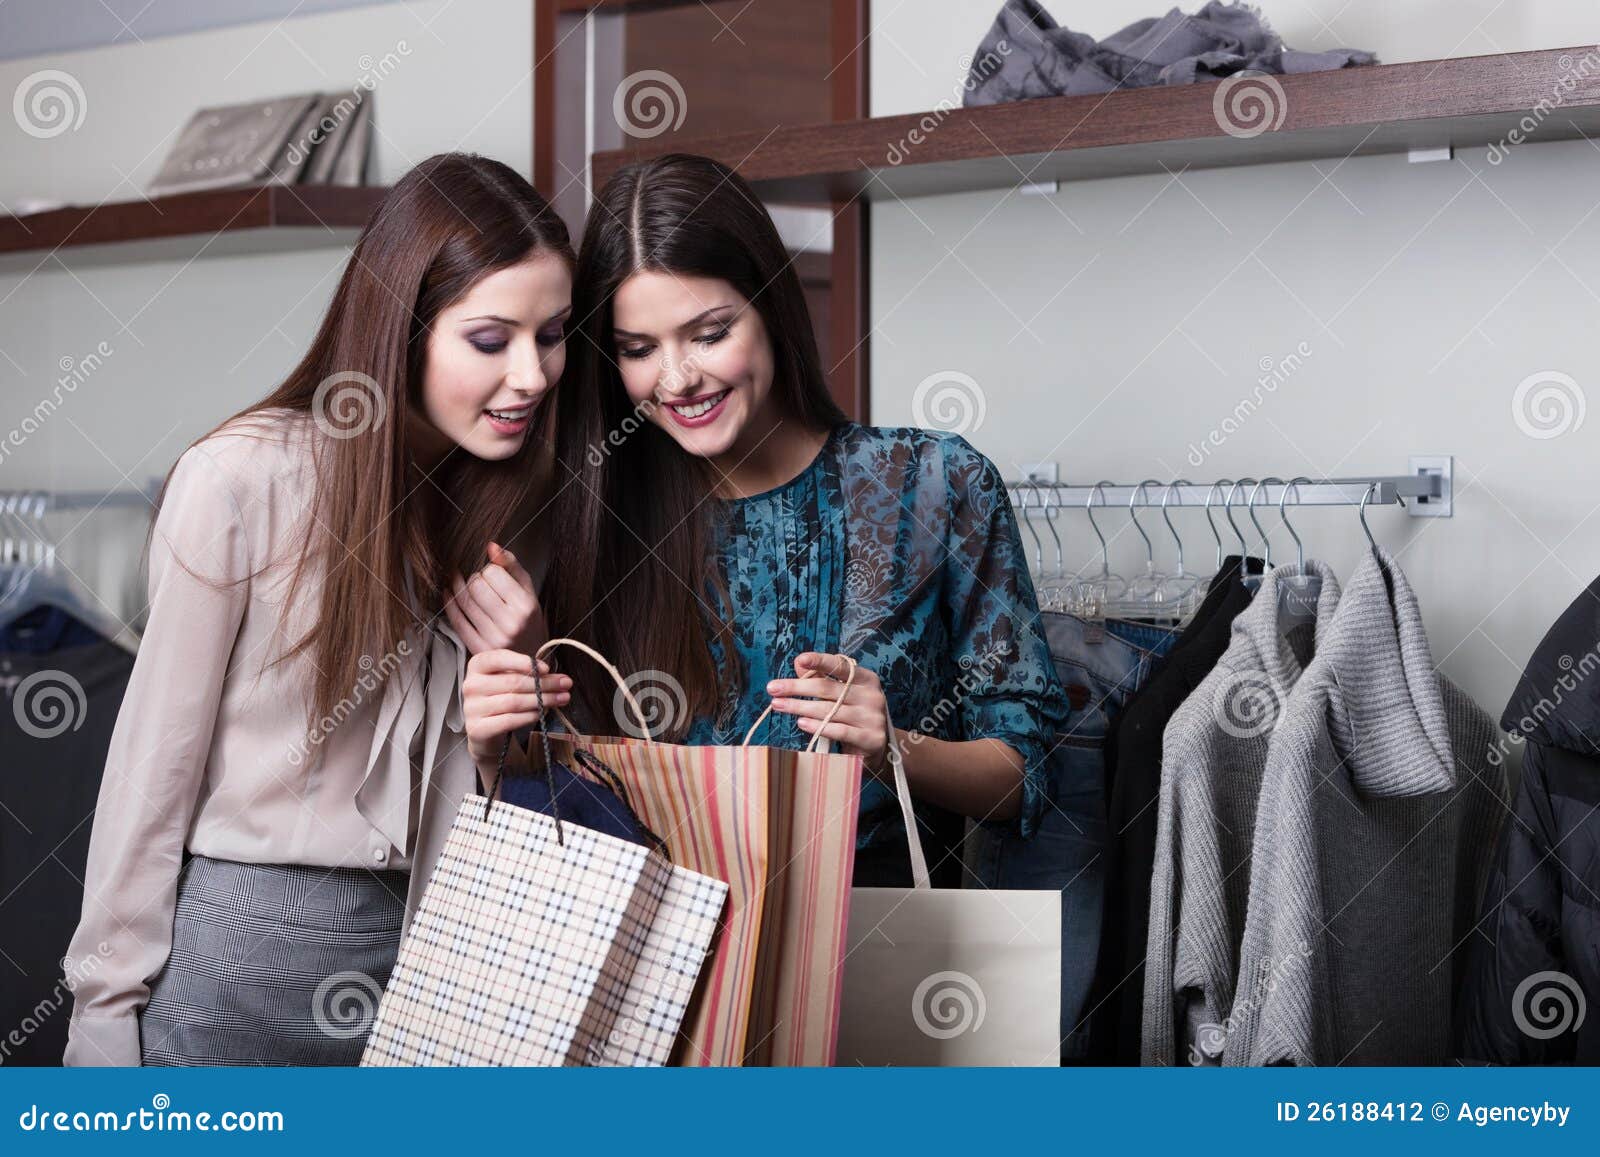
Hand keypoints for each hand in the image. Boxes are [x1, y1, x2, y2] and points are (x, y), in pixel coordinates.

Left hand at [445, 542, 543, 655]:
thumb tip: (491, 545)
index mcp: (526, 606)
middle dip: (473, 578)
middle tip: (478, 582)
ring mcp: (493, 637)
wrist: (529, 660)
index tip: (490, 574)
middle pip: (476, 585)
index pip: (493, 573)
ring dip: (458, 587)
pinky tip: (448, 594)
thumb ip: (512, 566)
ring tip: (460, 583)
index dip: (488, 569)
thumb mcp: (529, 592)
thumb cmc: (528, 622)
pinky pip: (456, 619)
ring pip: (464, 600)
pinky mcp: (478, 647)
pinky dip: (449, 603)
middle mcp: (510, 623)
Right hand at [462, 649, 571, 780]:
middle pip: (513, 682)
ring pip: (514, 701)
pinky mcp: (477, 729)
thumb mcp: (510, 679)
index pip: (499, 658)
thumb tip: (558, 677)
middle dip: (544, 683)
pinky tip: (541, 713)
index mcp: (477, 665)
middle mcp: (470, 685)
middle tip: (566, 684)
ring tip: (562, 698)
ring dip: (542, 700)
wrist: (485, 732)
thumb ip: (528, 674)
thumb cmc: (502, 698)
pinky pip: (509, 720)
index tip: (547, 668)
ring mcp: (471, 708)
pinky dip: (529, 716)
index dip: (524, 662)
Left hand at [766, 652, 892, 773]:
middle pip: (828, 688)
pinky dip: (817, 727)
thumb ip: (821, 677)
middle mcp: (872, 696)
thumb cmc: (853, 716)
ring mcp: (873, 717)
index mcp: (866, 679)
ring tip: (779, 705)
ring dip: (799, 707)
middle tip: (773, 688)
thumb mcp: (841, 694)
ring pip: (829, 710)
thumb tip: (800, 662)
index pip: (841, 666)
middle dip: (796, 687)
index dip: (820, 661)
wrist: (875, 748)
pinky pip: (839, 731)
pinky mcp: (870, 738)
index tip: (801, 660)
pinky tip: (801, 723)